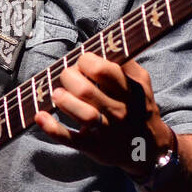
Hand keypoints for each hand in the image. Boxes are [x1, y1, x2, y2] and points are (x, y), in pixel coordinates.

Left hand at [33, 52, 171, 176]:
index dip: (85, 61)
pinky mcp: (93, 146)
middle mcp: (118, 110)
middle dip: (69, 77)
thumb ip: (125, 64)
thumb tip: (104, 42)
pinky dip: (52, 128)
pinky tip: (40, 116)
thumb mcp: (141, 84)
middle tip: (67, 77)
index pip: (103, 70)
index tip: (82, 63)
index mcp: (130, 90)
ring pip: (82, 115)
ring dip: (64, 101)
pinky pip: (70, 139)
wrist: (150, 149)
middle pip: (86, 90)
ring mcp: (106, 130)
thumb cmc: (138, 109)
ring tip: (57, 94)